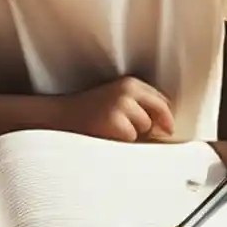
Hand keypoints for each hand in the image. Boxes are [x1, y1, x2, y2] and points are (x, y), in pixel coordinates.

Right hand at [59, 76, 175, 141]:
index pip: (161, 99)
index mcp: (130, 83)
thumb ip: (139, 106)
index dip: (165, 115)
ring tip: (112, 131)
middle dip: (154, 125)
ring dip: (134, 134)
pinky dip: (122, 143)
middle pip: (160, 112)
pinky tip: (106, 137)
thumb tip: (164, 127)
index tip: (167, 128)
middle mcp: (128, 90)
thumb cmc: (89, 114)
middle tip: (141, 133)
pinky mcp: (115, 123)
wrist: (60, 118)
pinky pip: (132, 139)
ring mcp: (122, 105)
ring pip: (146, 127)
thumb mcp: (115, 100)